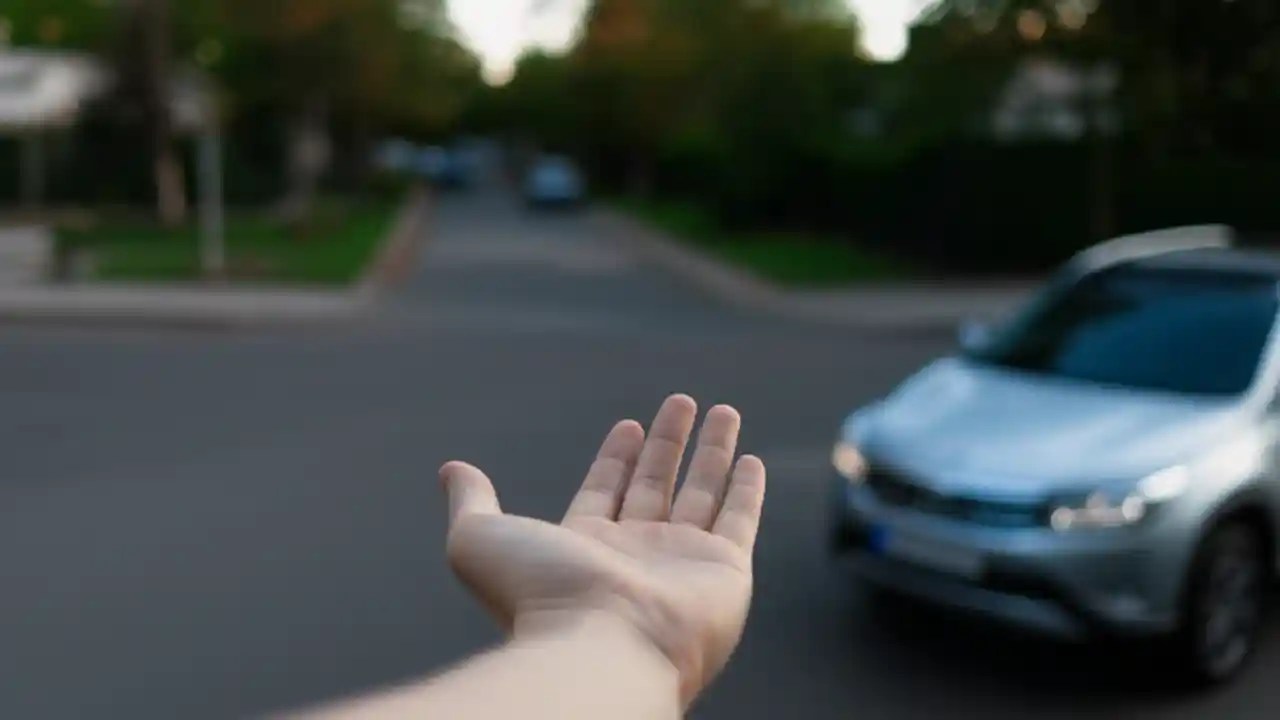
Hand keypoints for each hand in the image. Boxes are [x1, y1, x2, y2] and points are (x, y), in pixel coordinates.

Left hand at [440, 395, 765, 706]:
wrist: (600, 646)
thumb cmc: (538, 597)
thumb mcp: (480, 539)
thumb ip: (472, 501)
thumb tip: (451, 470)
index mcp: (584, 549)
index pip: (605, 492)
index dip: (616, 458)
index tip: (629, 424)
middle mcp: (636, 556)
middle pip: (655, 487)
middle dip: (667, 444)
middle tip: (679, 402)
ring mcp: (683, 564)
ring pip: (702, 495)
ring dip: (712, 452)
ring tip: (723, 410)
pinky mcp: (725, 571)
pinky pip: (739, 521)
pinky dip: (746, 490)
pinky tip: (749, 459)